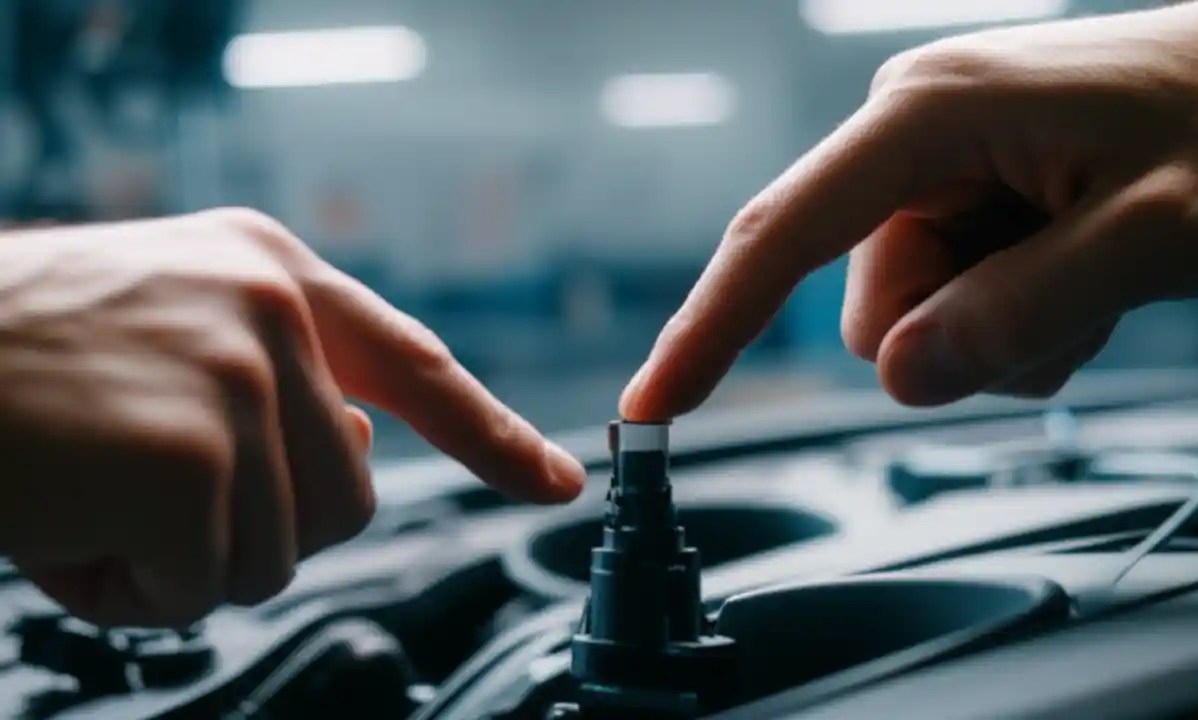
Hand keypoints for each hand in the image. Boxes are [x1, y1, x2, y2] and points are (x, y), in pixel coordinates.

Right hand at [0, 208, 584, 626]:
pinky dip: (132, 588)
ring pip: (279, 554)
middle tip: (144, 484)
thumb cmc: (19, 352)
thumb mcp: (169, 319)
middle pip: (348, 499)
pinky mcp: (191, 458)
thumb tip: (362, 453)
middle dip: (256, 525)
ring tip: (93, 490)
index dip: (493, 435)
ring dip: (184, 556)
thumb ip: (279, 378)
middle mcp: (272, 312)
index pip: (418, 365)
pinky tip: (66, 523)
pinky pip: (205, 589)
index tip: (557, 480)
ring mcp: (239, 382)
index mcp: (274, 272)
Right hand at [622, 0, 1197, 418]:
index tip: (649, 406)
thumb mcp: (1153, 237)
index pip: (782, 237)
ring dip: (1002, 331)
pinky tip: (1080, 267)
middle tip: (1072, 300)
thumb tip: (897, 376)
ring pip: (915, 319)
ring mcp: (939, 165)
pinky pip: (952, 301)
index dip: (710, 328)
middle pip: (872, 310)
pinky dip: (1017, 315)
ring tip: (1091, 275)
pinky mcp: (966, 193)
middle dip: (963, 339)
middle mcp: (911, 132)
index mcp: (929, 115)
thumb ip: (1018, 312)